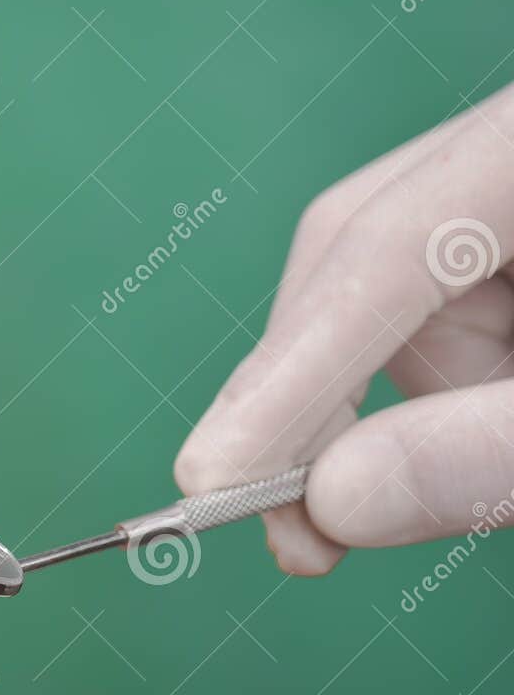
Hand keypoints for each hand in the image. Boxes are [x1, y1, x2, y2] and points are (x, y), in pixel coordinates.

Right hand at [175, 82, 513, 573]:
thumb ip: (486, 453)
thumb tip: (330, 508)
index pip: (377, 245)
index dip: (287, 368)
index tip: (209, 482)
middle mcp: (500, 156)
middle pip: (362, 253)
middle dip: (322, 399)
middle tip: (301, 539)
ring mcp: (496, 193)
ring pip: (396, 296)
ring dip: (404, 409)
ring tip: (483, 485)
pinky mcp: (501, 242)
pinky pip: (438, 312)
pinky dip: (440, 397)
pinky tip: (477, 443)